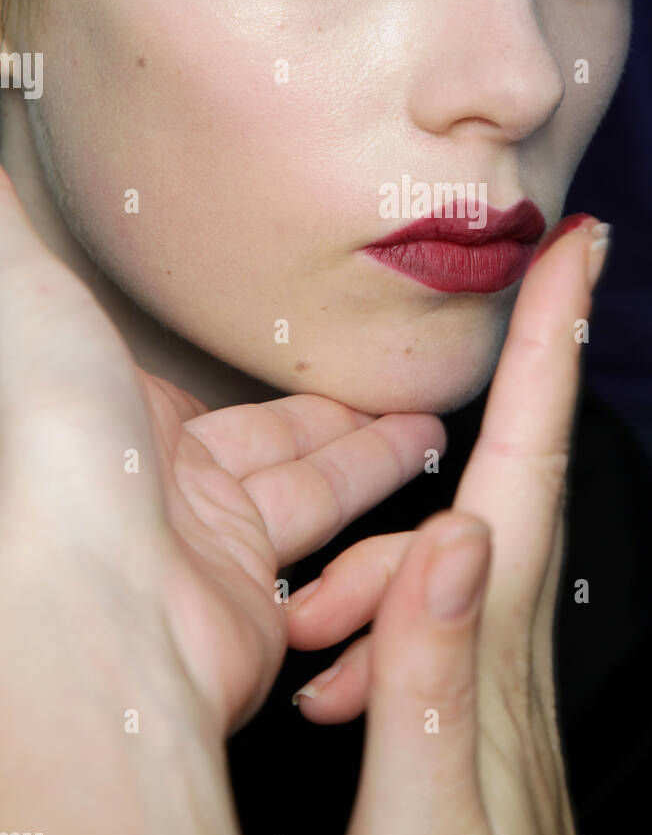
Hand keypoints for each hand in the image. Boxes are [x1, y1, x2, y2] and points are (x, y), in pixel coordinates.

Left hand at [0, 164, 444, 739]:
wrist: (91, 602)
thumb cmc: (55, 450)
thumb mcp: (30, 299)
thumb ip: (14, 231)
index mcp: (114, 416)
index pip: (202, 388)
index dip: (259, 365)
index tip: (305, 337)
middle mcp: (161, 482)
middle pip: (271, 434)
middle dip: (333, 408)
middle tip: (390, 378)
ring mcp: (208, 541)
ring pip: (310, 479)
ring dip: (371, 447)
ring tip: (427, 415)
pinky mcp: (256, 593)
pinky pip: (328, 532)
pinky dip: (374, 499)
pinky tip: (412, 471)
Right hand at [287, 213, 608, 834]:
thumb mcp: (421, 802)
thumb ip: (435, 672)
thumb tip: (457, 537)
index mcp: (496, 643)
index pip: (532, 465)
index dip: (554, 350)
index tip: (580, 256)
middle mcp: (509, 641)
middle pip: (510, 478)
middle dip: (522, 375)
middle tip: (531, 288)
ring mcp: (495, 672)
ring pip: (448, 555)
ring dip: (383, 557)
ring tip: (318, 633)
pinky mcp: (468, 704)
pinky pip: (423, 624)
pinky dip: (375, 624)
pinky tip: (337, 678)